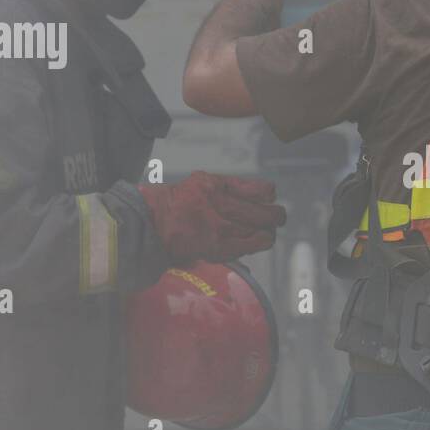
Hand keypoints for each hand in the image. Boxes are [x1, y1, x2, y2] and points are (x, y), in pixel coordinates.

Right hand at [140, 172, 286, 262]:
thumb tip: (267, 194)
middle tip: (276, 217)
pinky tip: (258, 241)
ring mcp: (219, 227)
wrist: (153, 223)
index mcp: (217, 185)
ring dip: (267, 231)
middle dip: (276, 216)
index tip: (267, 198)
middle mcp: (219, 204)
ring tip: (265, 230)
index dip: (268, 195)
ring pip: (261, 231)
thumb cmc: (181, 202)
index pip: (262, 191)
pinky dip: (258, 243)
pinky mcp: (217, 247)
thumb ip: (234, 186)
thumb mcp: (205, 181)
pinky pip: (250, 246)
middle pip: (266, 213)